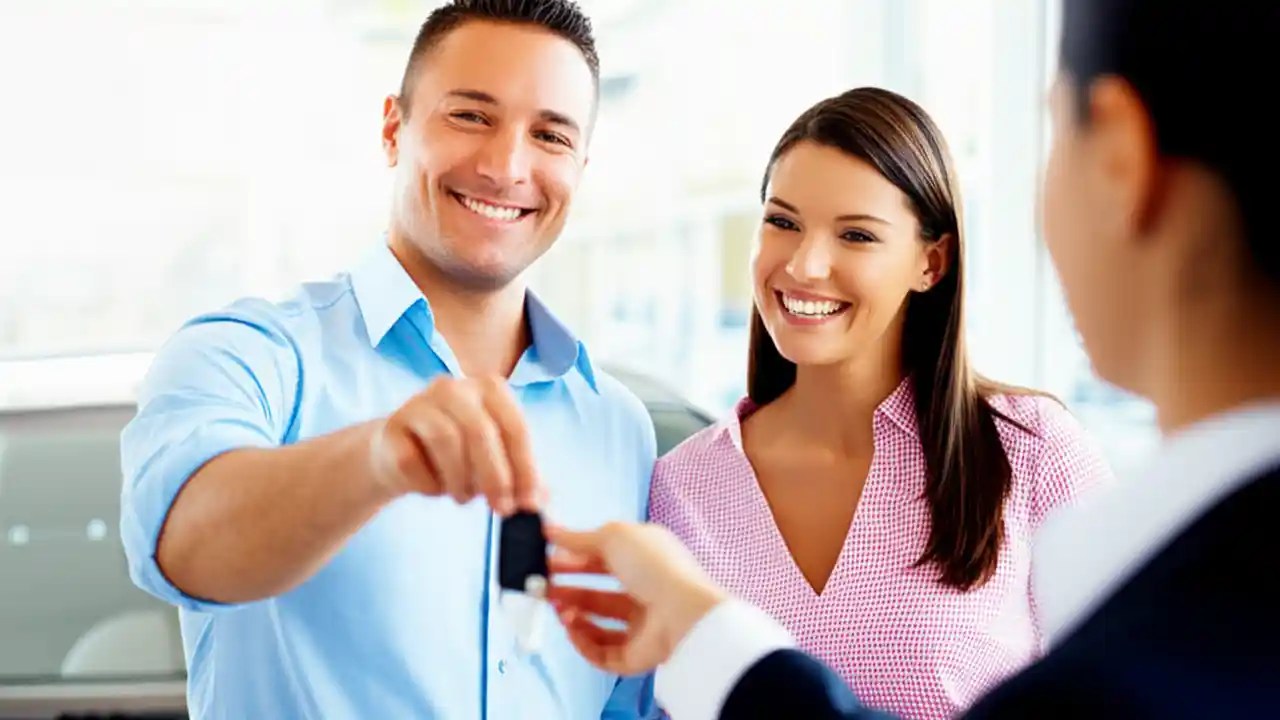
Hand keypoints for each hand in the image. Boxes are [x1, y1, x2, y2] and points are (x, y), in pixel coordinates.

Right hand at [368, 376, 542, 514]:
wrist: (399, 454)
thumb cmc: (458, 455)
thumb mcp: (496, 460)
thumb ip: (521, 476)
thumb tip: (540, 502)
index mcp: (489, 388)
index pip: (515, 427)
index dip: (526, 468)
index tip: (528, 504)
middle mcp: (454, 387)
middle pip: (481, 432)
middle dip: (495, 477)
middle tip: (500, 509)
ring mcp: (418, 403)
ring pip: (446, 440)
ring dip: (460, 480)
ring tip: (463, 496)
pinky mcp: (391, 428)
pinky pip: (413, 461)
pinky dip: (429, 484)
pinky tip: (434, 487)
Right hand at [545, 522, 727, 675]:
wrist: (682, 611)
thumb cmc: (653, 566)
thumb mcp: (613, 537)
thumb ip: (579, 538)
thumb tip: (549, 531)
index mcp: (645, 561)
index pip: (603, 560)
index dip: (574, 559)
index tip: (547, 560)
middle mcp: (645, 593)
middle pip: (598, 595)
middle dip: (569, 591)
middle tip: (544, 589)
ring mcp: (643, 626)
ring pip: (598, 625)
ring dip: (573, 616)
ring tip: (559, 610)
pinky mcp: (637, 655)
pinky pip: (603, 653)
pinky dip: (583, 643)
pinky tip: (571, 630)